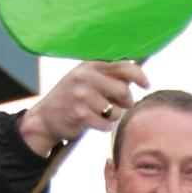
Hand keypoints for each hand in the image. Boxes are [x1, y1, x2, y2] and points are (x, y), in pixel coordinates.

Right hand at [18, 61, 149, 155]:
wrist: (44, 117)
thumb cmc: (71, 98)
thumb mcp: (85, 79)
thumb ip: (108, 76)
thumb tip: (137, 76)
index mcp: (89, 66)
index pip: (122, 66)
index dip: (138, 76)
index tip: (146, 84)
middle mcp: (84, 77)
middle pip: (123, 91)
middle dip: (125, 102)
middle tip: (116, 106)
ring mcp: (81, 95)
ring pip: (116, 111)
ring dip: (112, 116)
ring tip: (98, 113)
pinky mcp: (80, 114)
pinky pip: (106, 124)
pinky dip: (103, 126)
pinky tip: (91, 122)